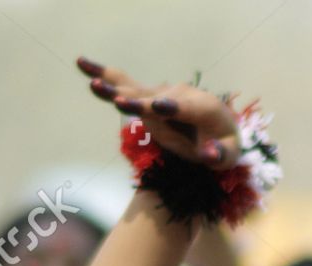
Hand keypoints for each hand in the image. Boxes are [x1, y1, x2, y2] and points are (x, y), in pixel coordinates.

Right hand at [76, 57, 241, 166]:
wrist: (218, 126)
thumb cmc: (223, 144)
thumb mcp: (229, 156)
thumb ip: (220, 156)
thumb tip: (209, 156)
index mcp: (202, 107)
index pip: (184, 108)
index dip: (172, 107)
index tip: (159, 106)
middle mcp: (179, 94)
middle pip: (155, 98)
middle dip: (138, 101)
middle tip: (120, 101)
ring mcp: (161, 93)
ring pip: (135, 89)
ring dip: (114, 87)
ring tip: (94, 84)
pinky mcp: (147, 97)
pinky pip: (125, 84)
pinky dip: (105, 75)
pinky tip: (82, 64)